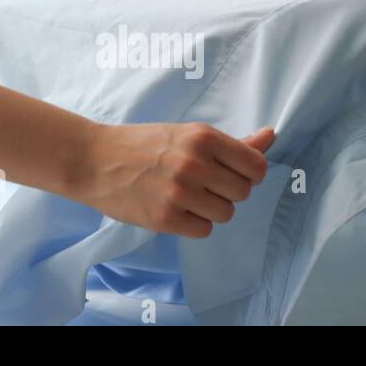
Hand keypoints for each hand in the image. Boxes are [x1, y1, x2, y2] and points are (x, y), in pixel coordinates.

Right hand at [73, 123, 276, 237]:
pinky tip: (175, 209)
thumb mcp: (188, 134)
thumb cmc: (143, 144)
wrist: (93, 160)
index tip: (230, 173)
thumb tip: (271, 135)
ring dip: (211, 210)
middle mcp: (194, 164)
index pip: (256, 167)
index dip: (247, 173)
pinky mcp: (165, 219)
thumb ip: (232, 143)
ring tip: (186, 197)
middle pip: (243, 193)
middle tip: (202, 185)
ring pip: (226, 214)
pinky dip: (193, 224)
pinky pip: (204, 230)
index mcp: (203, 137)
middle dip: (227, 192)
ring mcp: (179, 193)